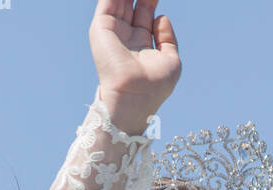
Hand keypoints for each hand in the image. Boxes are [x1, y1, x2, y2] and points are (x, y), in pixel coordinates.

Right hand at [89, 0, 180, 114]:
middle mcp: (126, 35)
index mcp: (141, 42)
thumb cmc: (154, 86)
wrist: (134, 96)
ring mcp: (112, 31)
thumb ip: (168, 38)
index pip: (145, 10)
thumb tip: (161, 17)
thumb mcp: (171, 61)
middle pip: (132, 1)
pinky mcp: (101, 27)